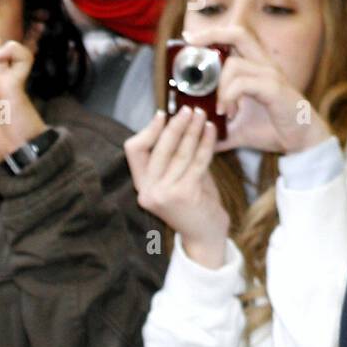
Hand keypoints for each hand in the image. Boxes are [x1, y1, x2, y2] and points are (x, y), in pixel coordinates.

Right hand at [124, 106, 229, 266]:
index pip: (133, 151)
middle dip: (174, 125)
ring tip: (202, 116)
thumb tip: (181, 126)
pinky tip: (212, 131)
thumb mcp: (177, 181)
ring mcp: (164, 194)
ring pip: (179, 153)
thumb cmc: (194, 206)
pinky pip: (196, 162)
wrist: (206, 237)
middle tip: (188, 109)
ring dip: (192, 130)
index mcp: (142, 186)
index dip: (147, 130)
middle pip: (157, 148)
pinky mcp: (185, 194)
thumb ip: (174, 159)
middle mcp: (148, 191)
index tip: (162, 115)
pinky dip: (206, 144)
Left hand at [185, 25, 332, 153]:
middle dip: (211, 34)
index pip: (235, 38)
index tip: (188, 38)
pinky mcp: (275, 89)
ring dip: (218, 86)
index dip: (212, 34)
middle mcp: (264, 65)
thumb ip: (216, 126)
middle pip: (239, 33)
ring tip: (219, 109)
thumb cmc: (271, 130)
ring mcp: (270, 75)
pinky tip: (227, 112)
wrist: (301, 143)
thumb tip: (195, 131)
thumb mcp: (236, 128)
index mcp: (256, 68)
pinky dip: (228, 96)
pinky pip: (242, 83)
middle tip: (190, 43)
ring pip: (233, 64)